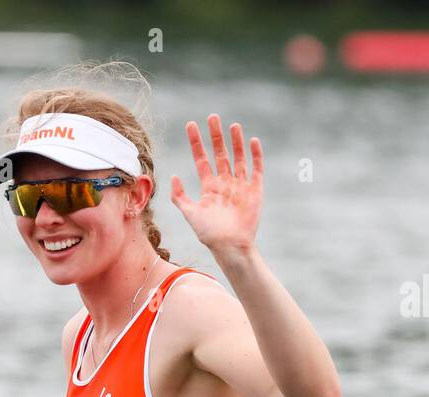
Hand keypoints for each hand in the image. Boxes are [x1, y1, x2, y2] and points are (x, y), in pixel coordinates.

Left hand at [170, 116, 262, 256]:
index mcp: (209, 187)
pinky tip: (252, 141)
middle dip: (216, 136)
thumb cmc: (209, 234)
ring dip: (236, 142)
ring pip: (238, 158)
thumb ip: (179, 196)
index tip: (191, 125)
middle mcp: (225, 183)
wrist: (230, 246)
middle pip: (220, 153)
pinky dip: (255, 155)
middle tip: (213, 117)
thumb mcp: (190, 214)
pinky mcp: (255, 190)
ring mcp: (240, 185)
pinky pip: (256, 169)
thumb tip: (172, 176)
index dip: (196, 142)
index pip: (201, 159)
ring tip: (233, 125)